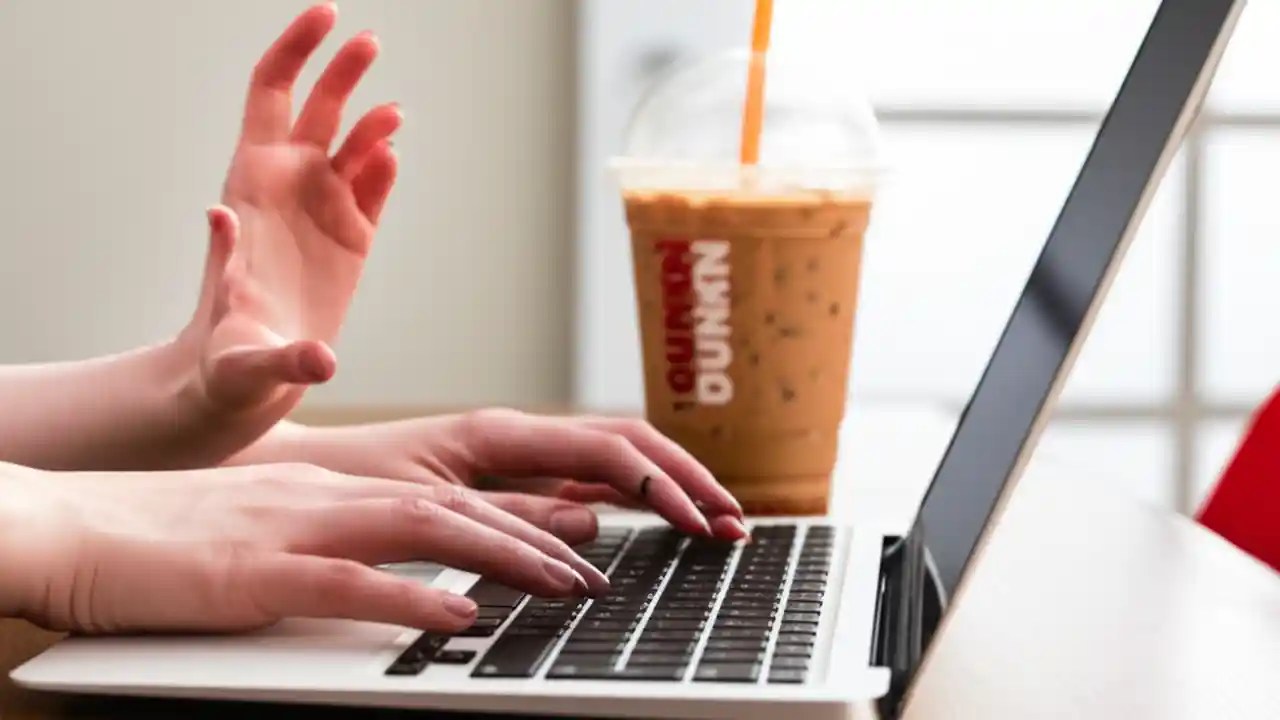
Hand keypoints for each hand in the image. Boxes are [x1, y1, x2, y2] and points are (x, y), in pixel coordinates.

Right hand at [0, 462, 607, 633]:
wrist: (81, 526)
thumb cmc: (176, 541)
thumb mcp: (276, 533)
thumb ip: (346, 547)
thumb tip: (413, 580)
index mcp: (335, 491)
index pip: (447, 503)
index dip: (519, 524)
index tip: (576, 546)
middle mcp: (327, 499)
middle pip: (453, 512)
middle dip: (534, 542)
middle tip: (594, 575)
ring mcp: (294, 531)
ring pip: (421, 533)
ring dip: (500, 560)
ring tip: (561, 587)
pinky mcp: (255, 573)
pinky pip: (348, 583)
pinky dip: (411, 600)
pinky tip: (458, 618)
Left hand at [178, 3, 399, 448]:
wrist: (247, 384)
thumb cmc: (225, 357)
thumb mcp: (224, 324)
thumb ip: (229, 279)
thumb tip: (219, 218)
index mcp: (251, 187)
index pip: (273, 94)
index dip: (297, 50)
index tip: (327, 16)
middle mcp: (289, 188)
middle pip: (319, 108)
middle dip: (341, 71)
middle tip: (370, 41)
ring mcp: (324, 213)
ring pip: (353, 147)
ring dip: (374, 123)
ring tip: (392, 117)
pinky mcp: (353, 242)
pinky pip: (374, 191)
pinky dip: (385, 170)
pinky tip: (391, 157)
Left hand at [247, 410, 749, 543]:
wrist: (296, 472)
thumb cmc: (350, 482)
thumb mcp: (429, 506)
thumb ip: (512, 516)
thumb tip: (593, 527)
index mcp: (500, 431)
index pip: (609, 453)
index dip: (665, 487)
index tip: (701, 523)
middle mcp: (516, 434)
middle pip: (628, 446)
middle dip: (687, 480)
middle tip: (733, 523)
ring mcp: (516, 452)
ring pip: (613, 459)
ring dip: (668, 487)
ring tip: (712, 521)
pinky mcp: (509, 474)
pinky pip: (584, 479)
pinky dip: (630, 498)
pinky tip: (655, 519)